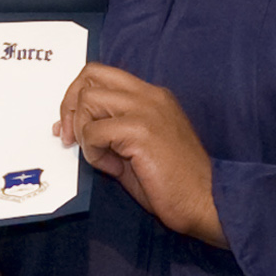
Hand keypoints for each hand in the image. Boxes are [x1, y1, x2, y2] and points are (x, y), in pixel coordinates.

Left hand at [56, 62, 227, 247]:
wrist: (206, 202)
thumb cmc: (173, 182)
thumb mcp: (135, 146)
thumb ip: (108, 129)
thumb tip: (68, 127)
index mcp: (150, 95)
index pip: (100, 73)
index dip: (76, 96)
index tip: (68, 125)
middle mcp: (148, 94)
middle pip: (89, 77)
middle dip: (69, 107)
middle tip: (68, 138)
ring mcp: (146, 109)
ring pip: (88, 100)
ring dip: (83, 132)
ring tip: (101, 157)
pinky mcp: (141, 131)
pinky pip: (94, 132)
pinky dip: (93, 153)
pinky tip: (113, 168)